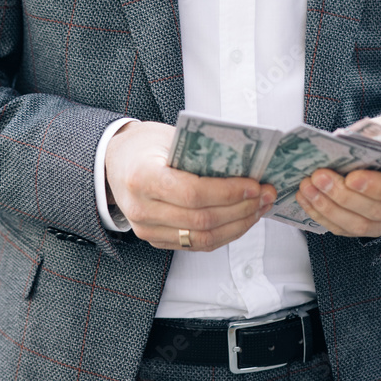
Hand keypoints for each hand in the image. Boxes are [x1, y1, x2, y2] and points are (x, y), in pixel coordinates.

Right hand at [105, 120, 276, 250]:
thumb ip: (201, 152)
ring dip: (238, 225)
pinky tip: (241, 219)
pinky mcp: (155, 239)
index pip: (192, 193)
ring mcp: (146, 230)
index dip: (227, 192)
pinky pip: (196, 244)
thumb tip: (245, 166)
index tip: (254, 184)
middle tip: (266, 195)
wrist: (115, 161)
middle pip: (201, 219)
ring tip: (260, 208)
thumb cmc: (144, 144)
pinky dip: (224, 233)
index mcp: (142, 177)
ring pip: (202, 238)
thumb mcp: (169, 137)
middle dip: (241, 209)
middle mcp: (141, 209)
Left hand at [295, 115, 380, 237]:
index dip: (378, 186)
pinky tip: (308, 201)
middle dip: (343, 195)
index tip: (351, 177)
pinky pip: (351, 231)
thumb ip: (373, 138)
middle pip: (380, 210)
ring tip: (307, 188)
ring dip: (330, 208)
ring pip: (363, 226)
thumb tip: (341, 144)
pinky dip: (326, 217)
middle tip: (317, 177)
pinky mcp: (379, 229)